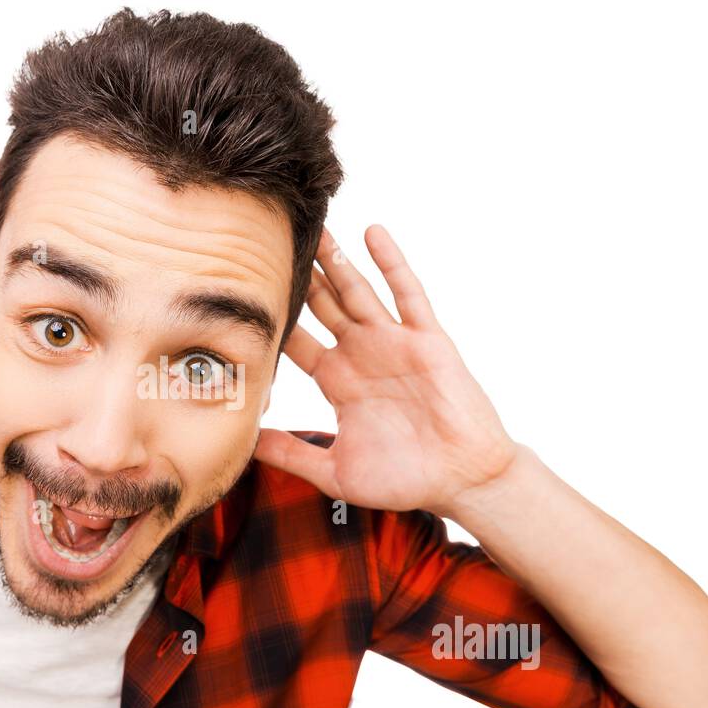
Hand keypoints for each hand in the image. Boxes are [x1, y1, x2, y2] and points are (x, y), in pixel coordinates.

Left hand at [252, 225, 518, 515]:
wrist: (462, 480)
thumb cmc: (405, 480)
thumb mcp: (336, 472)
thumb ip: (292, 455)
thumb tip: (246, 445)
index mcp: (338, 382)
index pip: (296, 341)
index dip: (274, 319)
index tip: (245, 294)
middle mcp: (361, 355)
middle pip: (321, 306)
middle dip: (299, 277)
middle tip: (270, 242)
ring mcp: (393, 343)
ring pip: (356, 290)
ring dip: (336, 259)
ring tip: (313, 227)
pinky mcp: (426, 338)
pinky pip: (407, 292)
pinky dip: (391, 261)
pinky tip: (372, 232)